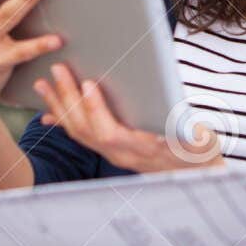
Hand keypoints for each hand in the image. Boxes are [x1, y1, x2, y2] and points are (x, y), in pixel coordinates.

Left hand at [34, 63, 222, 173]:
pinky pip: (82, 138)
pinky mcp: (111, 151)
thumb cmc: (201, 153)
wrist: (196, 175)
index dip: (97, 110)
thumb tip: (189, 122)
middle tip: (57, 70)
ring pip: (80, 133)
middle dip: (69, 98)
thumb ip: (191, 132)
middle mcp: (124, 156)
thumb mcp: (201, 141)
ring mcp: (114, 155)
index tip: (88, 84)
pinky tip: (49, 114)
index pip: (112, 134)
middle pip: (87, 129)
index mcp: (145, 151)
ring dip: (60, 106)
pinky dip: (64, 122)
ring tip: (43, 85)